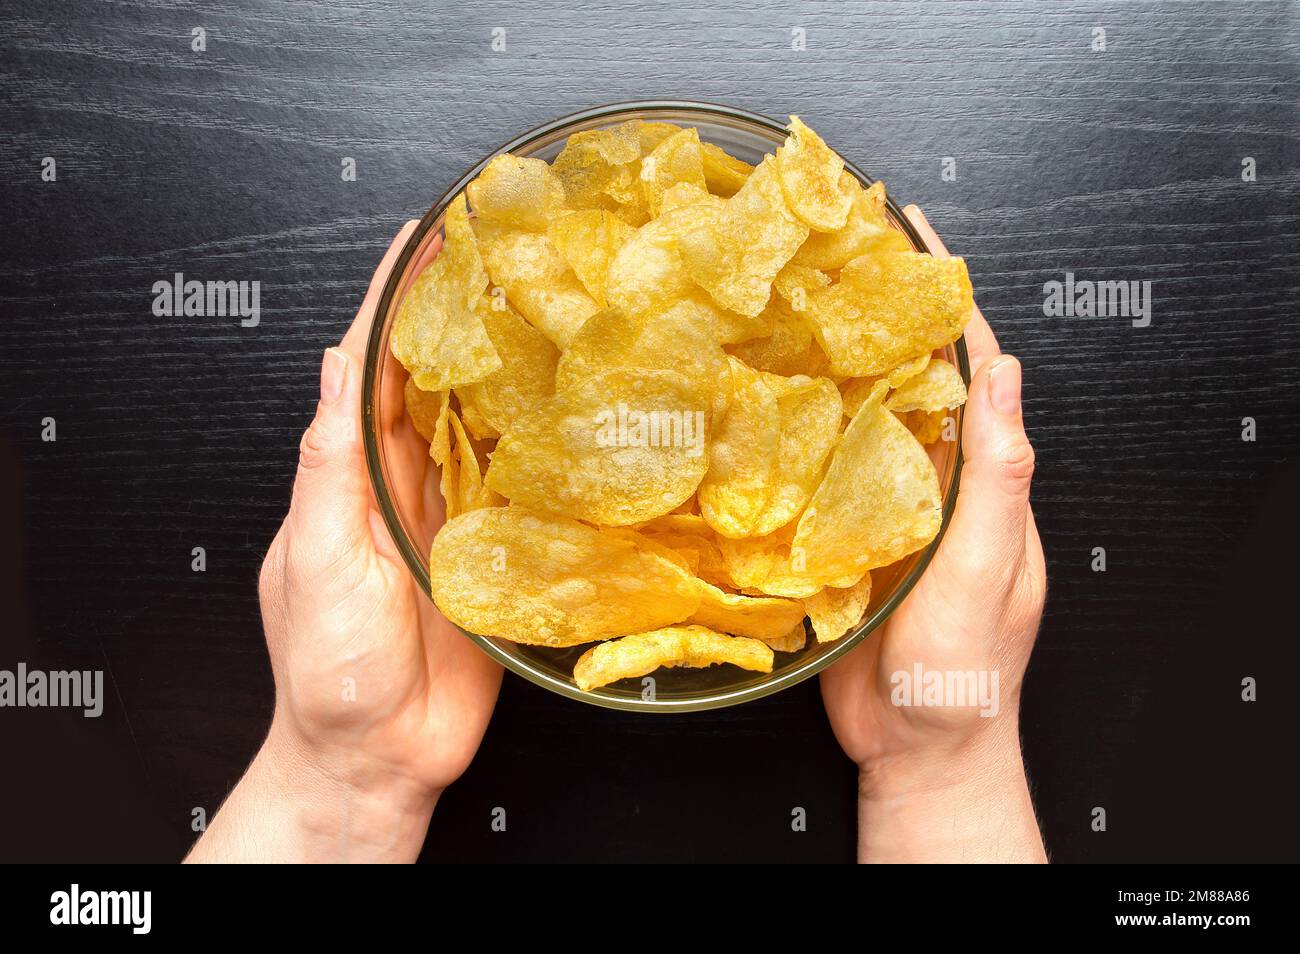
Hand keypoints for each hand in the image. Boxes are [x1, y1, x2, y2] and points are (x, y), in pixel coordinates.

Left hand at [189, 222, 500, 862]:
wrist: (377, 757)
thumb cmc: (329, 670)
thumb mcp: (313, 556)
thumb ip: (329, 465)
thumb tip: (337, 367)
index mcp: (350, 473)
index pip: (372, 364)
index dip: (393, 298)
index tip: (423, 239)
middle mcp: (405, 483)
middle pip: (435, 380)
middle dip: (461, 315)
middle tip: (504, 255)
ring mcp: (456, 516)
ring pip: (484, 424)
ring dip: (509, 369)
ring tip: (551, 313)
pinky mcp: (500, 554)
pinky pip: (526, 488)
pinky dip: (548, 447)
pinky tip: (579, 416)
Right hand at [819, 206, 1046, 862]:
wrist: (916, 749)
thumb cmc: (963, 672)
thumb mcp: (991, 571)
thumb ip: (1000, 477)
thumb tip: (1005, 373)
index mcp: (983, 479)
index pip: (972, 364)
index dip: (946, 293)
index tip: (911, 230)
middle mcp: (933, 481)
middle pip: (908, 377)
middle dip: (876, 310)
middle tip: (827, 252)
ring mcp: (884, 509)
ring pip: (858, 417)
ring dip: (829, 361)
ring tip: (783, 306)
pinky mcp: (839, 538)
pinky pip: (818, 472)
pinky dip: (794, 431)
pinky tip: (756, 404)